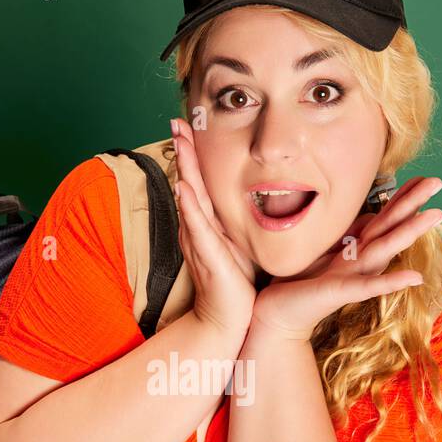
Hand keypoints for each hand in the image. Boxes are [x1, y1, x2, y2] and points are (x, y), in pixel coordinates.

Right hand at [170, 116, 257, 335]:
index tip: (192, 125)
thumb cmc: (235, 284)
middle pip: (189, 181)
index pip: (200, 181)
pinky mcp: (207, 256)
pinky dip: (189, 206)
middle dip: (185, 150)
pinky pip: (196, 226)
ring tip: (180, 140)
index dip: (196, 154)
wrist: (227, 320)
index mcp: (207, 222)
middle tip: (177, 121)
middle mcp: (198, 227)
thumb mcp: (241, 243)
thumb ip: (242, 221)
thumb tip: (264, 197)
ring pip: (190, 196)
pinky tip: (184, 187)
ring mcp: (199, 240)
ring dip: (184, 167)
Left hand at [251, 175, 441, 340]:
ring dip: (411, 231)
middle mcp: (359, 261)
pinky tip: (415, 277)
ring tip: (438, 214)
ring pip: (385, 248)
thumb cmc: (298, 284)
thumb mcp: (321, 252)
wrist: (279, 316)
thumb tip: (365, 217)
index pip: (383, 217)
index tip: (424, 177)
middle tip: (439, 181)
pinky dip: (391, 281)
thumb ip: (345, 236)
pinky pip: (368, 286)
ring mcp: (353, 277)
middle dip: (414, 203)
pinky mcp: (340, 293)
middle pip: (390, 226)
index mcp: (354, 249)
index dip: (402, 197)